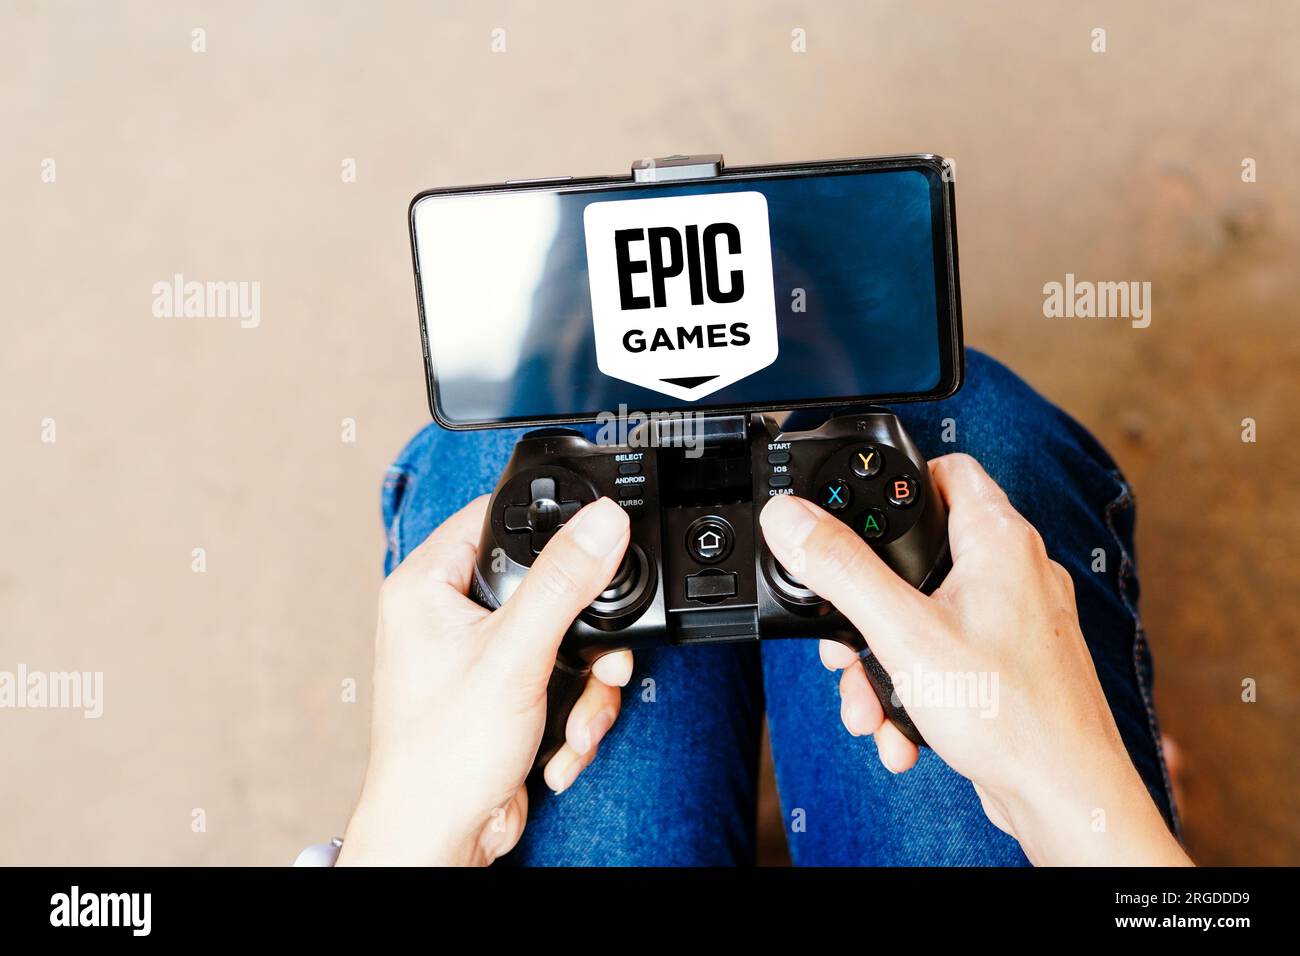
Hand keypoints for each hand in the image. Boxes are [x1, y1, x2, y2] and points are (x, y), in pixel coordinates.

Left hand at [338, 495, 632, 865]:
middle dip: (582, 632)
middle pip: (542, 582)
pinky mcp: (502, 692)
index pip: (493, 518)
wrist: (440, 839)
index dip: (547, 524)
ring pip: (560, 635)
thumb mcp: (515, 655)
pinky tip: (563, 745)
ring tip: (580, 717)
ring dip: (585, 684)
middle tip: (598, 657)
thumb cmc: (442, 755)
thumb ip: (562, 583)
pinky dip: (573, 712)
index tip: (592, 541)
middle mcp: (446, 614)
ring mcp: (475, 655)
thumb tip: (602, 521)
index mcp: (427, 585)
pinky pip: (558, 677)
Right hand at [759, 454, 1189, 865]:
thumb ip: (840, 568)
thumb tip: (791, 517)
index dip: (893, 483)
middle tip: (845, 639)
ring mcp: (1016, 620)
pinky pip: (946, 660)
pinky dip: (914, 690)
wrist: (1064, 798)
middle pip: (918, 556)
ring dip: (883, 662)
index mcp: (999, 540)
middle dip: (867, 607)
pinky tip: (900, 730)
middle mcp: (1016, 571)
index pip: (945, 469)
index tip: (850, 514)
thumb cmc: (1010, 713)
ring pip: (925, 617)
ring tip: (868, 703)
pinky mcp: (1011, 665)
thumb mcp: (901, 631)